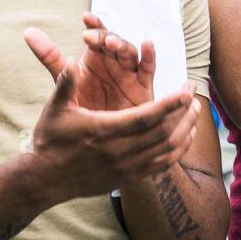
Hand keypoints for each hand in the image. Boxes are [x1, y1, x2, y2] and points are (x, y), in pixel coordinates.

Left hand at [24, 15, 154, 112]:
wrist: (96, 143)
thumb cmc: (83, 109)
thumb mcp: (64, 81)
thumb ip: (50, 57)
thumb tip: (28, 31)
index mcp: (96, 58)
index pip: (96, 35)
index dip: (94, 25)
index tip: (85, 18)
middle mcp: (114, 62)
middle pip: (113, 41)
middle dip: (105, 36)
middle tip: (92, 37)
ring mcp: (129, 74)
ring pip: (130, 52)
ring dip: (122, 45)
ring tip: (111, 43)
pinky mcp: (144, 88)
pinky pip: (148, 69)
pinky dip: (149, 56)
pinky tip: (147, 44)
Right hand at [24, 31, 197, 201]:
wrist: (45, 180)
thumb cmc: (50, 139)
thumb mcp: (55, 108)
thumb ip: (66, 83)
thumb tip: (71, 60)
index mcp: (103, 131)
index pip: (145, 118)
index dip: (169, 104)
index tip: (185, 90)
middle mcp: (118, 152)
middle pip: (163, 133)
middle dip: (183, 112)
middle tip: (193, 91)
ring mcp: (126, 168)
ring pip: (166, 150)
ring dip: (185, 129)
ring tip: (194, 110)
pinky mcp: (128, 178)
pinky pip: (162, 165)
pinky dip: (178, 149)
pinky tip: (185, 135)